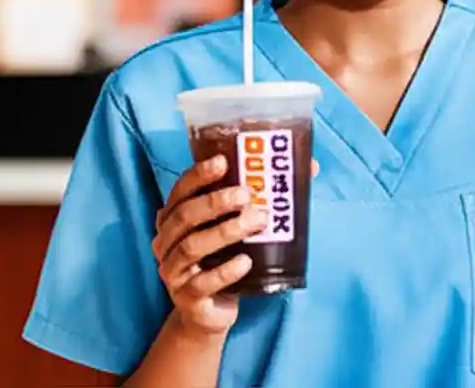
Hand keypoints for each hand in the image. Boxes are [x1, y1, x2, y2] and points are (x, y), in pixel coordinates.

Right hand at [151, 156, 319, 335]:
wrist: (208, 313)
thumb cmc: (222, 260)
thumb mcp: (234, 229)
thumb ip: (259, 199)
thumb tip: (309, 168)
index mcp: (173, 220)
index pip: (180, 191)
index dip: (198, 175)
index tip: (223, 161)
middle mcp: (165, 243)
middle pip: (184, 217)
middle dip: (215, 202)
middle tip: (247, 195)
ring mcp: (173, 272)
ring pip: (192, 247)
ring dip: (226, 232)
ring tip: (257, 222)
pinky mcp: (187, 298)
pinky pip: (203, 283)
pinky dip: (225, 271)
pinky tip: (247, 262)